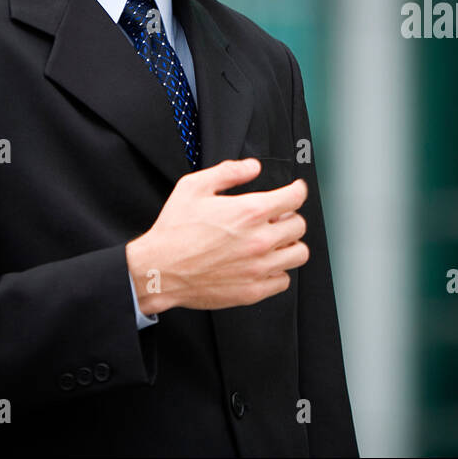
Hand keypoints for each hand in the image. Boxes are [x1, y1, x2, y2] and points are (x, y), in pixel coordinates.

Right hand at [126, 159, 309, 312]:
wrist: (158, 270)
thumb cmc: (173, 232)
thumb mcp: (194, 187)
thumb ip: (228, 172)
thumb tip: (252, 167)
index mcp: (249, 212)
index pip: (295, 197)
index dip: (296, 190)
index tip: (294, 191)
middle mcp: (259, 240)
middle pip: (299, 225)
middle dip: (289, 217)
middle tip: (276, 219)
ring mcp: (258, 268)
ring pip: (298, 253)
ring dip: (289, 245)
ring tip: (274, 242)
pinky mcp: (253, 290)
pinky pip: (284, 280)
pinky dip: (278, 271)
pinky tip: (263, 264)